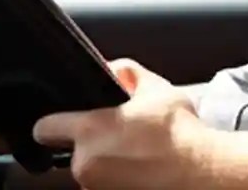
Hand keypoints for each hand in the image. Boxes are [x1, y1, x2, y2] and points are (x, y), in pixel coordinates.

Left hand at [32, 59, 215, 189]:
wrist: (203, 175)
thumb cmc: (182, 135)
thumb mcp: (156, 89)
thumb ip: (127, 72)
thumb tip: (112, 69)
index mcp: (90, 129)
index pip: (44, 128)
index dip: (52, 124)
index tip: (61, 124)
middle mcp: (86, 164)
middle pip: (72, 153)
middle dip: (90, 147)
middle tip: (119, 140)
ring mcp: (96, 189)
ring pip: (91, 174)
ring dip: (106, 167)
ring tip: (135, 159)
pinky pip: (105, 188)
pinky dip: (118, 182)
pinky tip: (141, 173)